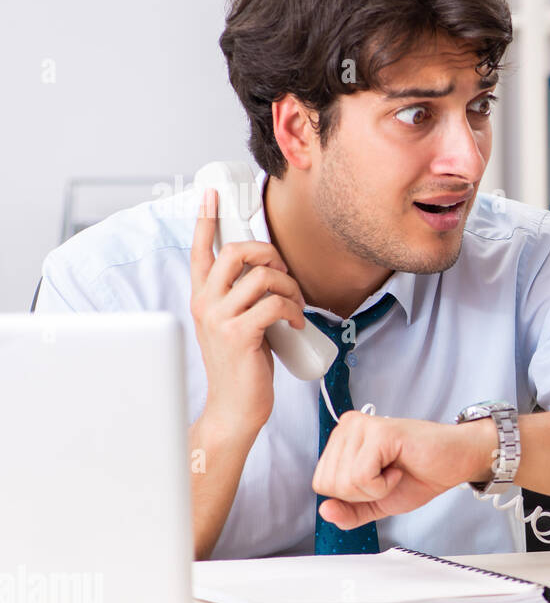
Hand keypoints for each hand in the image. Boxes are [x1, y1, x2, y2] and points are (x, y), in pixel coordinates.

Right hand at [189, 187, 307, 435]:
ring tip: (296, 307)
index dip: (206, 219)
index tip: (213, 195)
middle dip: (271, 254)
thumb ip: (240, 298)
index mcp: (202, 298)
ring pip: (264, 277)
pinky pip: (276, 303)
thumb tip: (268, 271)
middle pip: (238, 251)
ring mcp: (219, 318)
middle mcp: (205, 303)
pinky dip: (294, 310)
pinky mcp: (240, 334)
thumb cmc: (242, 365)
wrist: (235, 407)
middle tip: (285, 274)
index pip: (201, 250)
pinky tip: (296, 324)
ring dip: (291, 287)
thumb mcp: (235, 324)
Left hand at [312, 413, 494, 528]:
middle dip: (361, 494)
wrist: (454, 464)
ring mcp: (362, 427)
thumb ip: (348, 512)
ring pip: (343, 482)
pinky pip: (361, 477)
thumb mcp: (375, 503)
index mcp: (342, 439)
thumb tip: (325, 511)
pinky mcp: (379, 433)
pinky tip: (397, 469)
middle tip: (387, 477)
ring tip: (393, 471)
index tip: (377, 481)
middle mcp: (348, 427)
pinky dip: (382, 485)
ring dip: (374, 489)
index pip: (320, 482)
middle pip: (328, 483)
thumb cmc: (419, 474)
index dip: (350, 496)